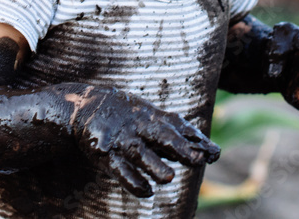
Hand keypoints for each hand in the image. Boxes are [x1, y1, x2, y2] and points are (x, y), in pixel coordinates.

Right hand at [69, 87, 220, 197]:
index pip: (180, 127)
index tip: (215, 153)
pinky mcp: (106, 153)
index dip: (197, 140)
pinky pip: (120, 170)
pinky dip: (133, 181)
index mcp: (153, 116)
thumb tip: (202, 151)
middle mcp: (140, 126)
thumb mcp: (149, 115)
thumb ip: (174, 132)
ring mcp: (123, 140)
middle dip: (180, 147)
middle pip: (162, 136)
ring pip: (140, 154)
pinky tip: (147, 191)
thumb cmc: (125, 114)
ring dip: (154, 166)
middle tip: (198, 160)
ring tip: (169, 178)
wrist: (83, 107)